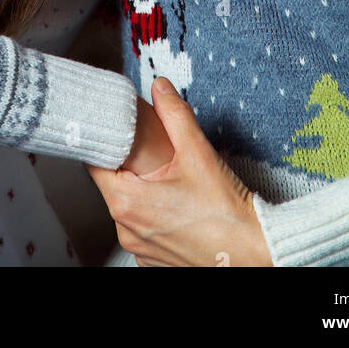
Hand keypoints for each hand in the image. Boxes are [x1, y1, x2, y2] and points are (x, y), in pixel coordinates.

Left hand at [87, 78, 273, 266]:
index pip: (95, 163)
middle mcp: (127, 230)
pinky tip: (175, 203)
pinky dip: (153, 213)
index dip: (103, 142)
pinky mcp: (154, 259)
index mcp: (127, 203)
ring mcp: (140, 248)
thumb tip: (160, 88)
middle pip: (111, 184)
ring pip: (128, 208)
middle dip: (127, 165)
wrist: (253, 252)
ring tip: (165, 177)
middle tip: (147, 149)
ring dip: (140, 190)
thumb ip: (175, 113)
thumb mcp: (197, 152)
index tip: (112, 129)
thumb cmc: (225, 212)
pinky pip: (143, 228)